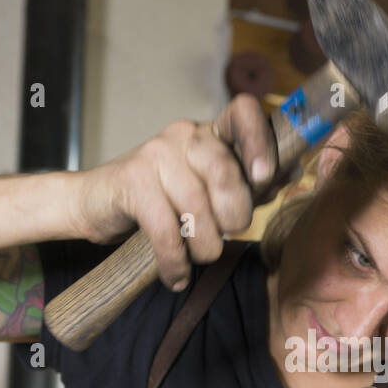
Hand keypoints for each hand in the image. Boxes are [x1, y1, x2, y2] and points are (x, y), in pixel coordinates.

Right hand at [67, 93, 277, 289]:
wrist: (96, 204)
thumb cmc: (163, 200)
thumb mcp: (210, 190)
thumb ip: (249, 183)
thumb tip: (291, 171)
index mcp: (209, 133)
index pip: (243, 112)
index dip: (260, 141)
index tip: (264, 177)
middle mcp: (184, 135)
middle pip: (226, 174)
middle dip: (233, 220)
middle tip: (224, 236)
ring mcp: (155, 154)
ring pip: (198, 208)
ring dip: (204, 248)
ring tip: (196, 258)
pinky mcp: (131, 181)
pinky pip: (166, 230)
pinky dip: (175, 262)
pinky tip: (176, 275)